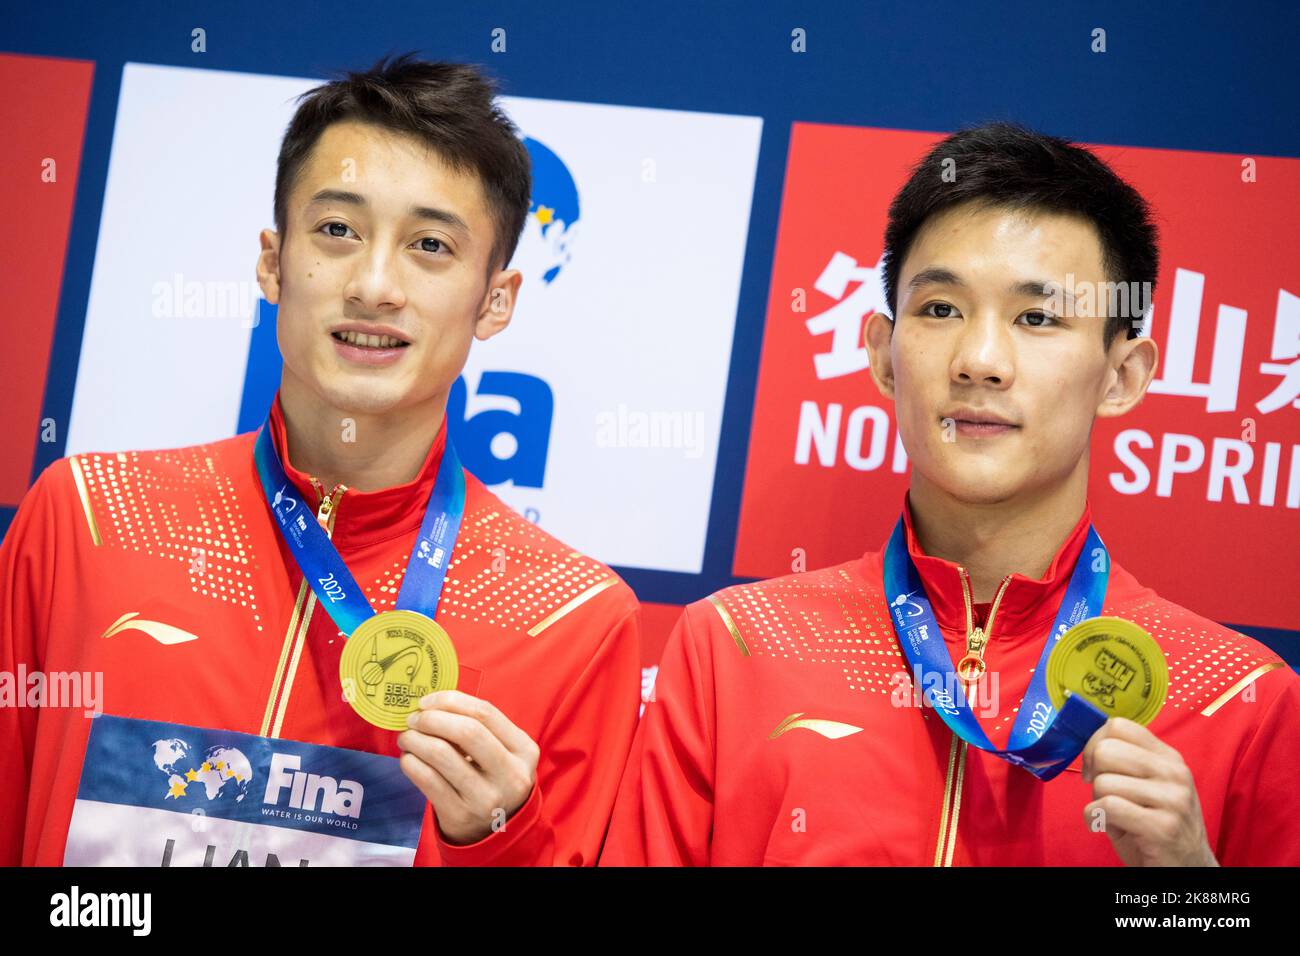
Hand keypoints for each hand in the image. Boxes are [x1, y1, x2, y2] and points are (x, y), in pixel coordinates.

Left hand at [396, 690, 539, 845]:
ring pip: (441, 754)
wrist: (495, 831)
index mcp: (524, 751)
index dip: (451, 701)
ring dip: (415, 740)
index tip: (427, 701)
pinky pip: (427, 779)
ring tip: (407, 738)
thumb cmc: (493, 779)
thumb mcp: (503, 753)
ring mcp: (485, 799)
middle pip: (467, 731)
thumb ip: (479, 728)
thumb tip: (433, 704)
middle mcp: (511, 775)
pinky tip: (408, 759)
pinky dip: (410, 763)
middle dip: (432, 719)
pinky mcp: (460, 815)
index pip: (485, 713)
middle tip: (413, 719)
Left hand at [1081, 717, 1217, 866]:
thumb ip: (1124, 762)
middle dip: (1093, 774)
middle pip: (1106, 750)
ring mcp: (1172, 800)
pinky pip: (1107, 807)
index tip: (1095, 767)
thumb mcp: (1145, 785)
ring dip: (1096, 802)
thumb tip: (1087, 745)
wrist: (1186, 868)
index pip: (1118, 726)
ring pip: (1103, 782)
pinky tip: (1107, 827)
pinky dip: (1094, 819)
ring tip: (1114, 816)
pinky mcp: (1162, 827)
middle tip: (1103, 794)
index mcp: (1168, 757)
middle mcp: (1174, 773)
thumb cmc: (1155, 824)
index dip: (1094, 744)